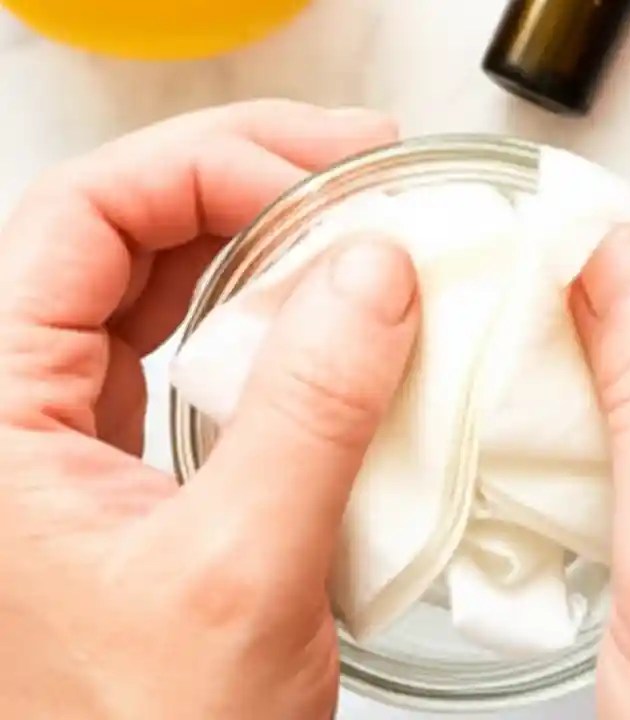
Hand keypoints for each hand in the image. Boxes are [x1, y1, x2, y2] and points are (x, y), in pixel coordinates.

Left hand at [0, 101, 417, 719]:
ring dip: (269, 244)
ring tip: (363, 221)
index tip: (328, 176)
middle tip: (365, 168)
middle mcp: (21, 414)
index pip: (82, 219)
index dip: (209, 169)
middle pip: (122, 234)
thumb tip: (378, 269)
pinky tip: (341, 318)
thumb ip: (312, 410)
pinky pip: (203, 358)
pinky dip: (279, 320)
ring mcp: (80, 443)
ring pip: (165, 290)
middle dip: (250, 181)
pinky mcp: (144, 477)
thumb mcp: (242, 573)